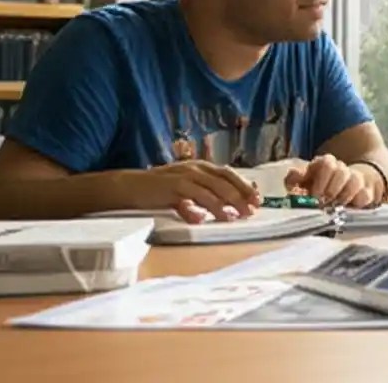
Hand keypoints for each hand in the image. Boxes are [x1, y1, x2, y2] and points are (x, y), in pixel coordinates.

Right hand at [133, 160, 260, 223]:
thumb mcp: (183, 191)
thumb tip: (209, 214)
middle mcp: (195, 169)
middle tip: (253, 209)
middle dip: (241, 195)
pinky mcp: (173, 188)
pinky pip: (193, 198)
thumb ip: (199, 198)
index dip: (244, 185)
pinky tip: (211, 218)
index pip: (229, 174)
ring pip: (212, 189)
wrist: (130, 186)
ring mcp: (184, 177)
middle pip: (225, 180)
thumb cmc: (158, 190)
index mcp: (201, 167)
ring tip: (238, 216)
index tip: (257, 199)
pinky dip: (204, 208)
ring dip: (227, 203)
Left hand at [284, 154, 375, 208]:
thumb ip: (294, 179)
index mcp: (326, 164)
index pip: (327, 163)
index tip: (314, 195)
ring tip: (334, 208)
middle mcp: (342, 169)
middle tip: (323, 203)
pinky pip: (365, 196)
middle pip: (341, 171)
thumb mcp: (302, 183)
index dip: (321, 179)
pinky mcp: (365, 194)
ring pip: (355, 182)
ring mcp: (356, 180)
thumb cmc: (317, 187)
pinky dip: (356, 204)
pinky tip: (346, 211)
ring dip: (343, 197)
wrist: (339, 192)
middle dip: (331, 190)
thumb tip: (294, 176)